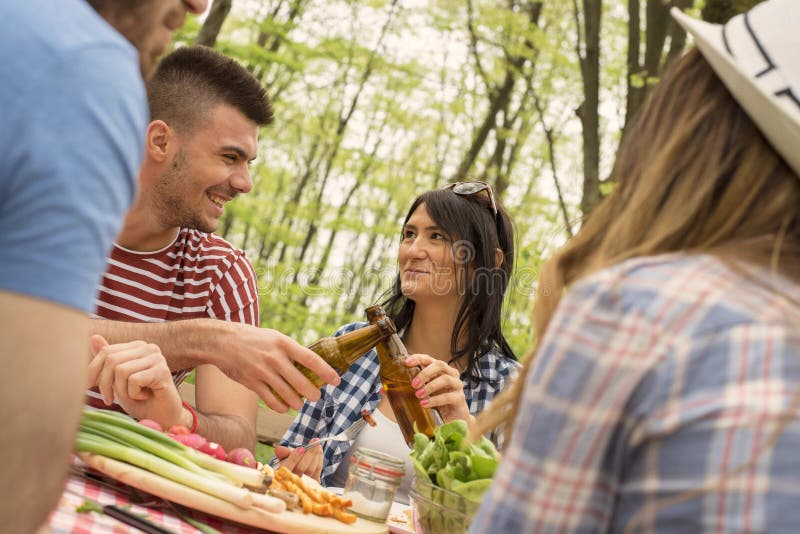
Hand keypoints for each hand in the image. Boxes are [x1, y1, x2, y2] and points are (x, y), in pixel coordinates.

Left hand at [87, 335, 182, 428]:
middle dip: (104, 383)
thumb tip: (93, 337)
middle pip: (111, 360)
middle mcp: (148, 348)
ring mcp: (157, 358)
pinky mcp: (162, 370)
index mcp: (136, 347)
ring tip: (133, 396)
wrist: (161, 418)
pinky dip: (134, 394)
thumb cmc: (139, 400)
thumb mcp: (116, 381)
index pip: (106, 351)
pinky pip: (134, 380)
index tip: (88, 386)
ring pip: (121, 370)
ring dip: (121, 391)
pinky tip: (145, 396)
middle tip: (108, 400)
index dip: (93, 370)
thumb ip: (106, 360)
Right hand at [212, 323, 340, 412]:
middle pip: (301, 382)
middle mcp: (275, 358)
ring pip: (288, 395)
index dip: (326, 371)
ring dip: (297, 403)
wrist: (222, 342)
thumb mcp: (274, 337)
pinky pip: (272, 401)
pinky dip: (281, 407)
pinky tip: (284, 406)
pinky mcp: (252, 383)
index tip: (336, 380)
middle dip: (313, 393)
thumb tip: (309, 364)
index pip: (311, 359)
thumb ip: (290, 350)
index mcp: (283, 343)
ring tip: (299, 403)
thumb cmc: (252, 338)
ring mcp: (263, 372)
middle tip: (316, 396)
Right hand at [273, 440, 322, 480]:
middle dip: (309, 453)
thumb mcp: (286, 457)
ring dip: (316, 454)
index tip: (301, 448)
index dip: (294, 458)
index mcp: (282, 476)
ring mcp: (304, 484)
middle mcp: (292, 482)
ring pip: (311, 469)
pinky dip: (319, 459)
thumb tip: (278, 449)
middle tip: (314, 441)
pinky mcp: (313, 483)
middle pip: (301, 468)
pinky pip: (318, 470)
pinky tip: (319, 451)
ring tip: (317, 444)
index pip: (287, 467)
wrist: (300, 473)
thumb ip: (284, 453)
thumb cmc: (292, 463)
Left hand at [406, 354, 472, 423]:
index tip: (407, 363)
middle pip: (439, 365)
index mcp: (441, 370)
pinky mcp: (460, 398)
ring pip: (445, 379)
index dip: (418, 358)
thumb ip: (413, 387)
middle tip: (413, 384)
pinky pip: (448, 396)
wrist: (454, 418)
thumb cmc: (438, 402)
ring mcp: (457, 385)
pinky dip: (435, 400)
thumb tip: (389, 388)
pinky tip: (425, 404)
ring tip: (418, 395)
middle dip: (425, 373)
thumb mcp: (425, 392)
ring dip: (430, 386)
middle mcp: (451, 374)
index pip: (429, 359)